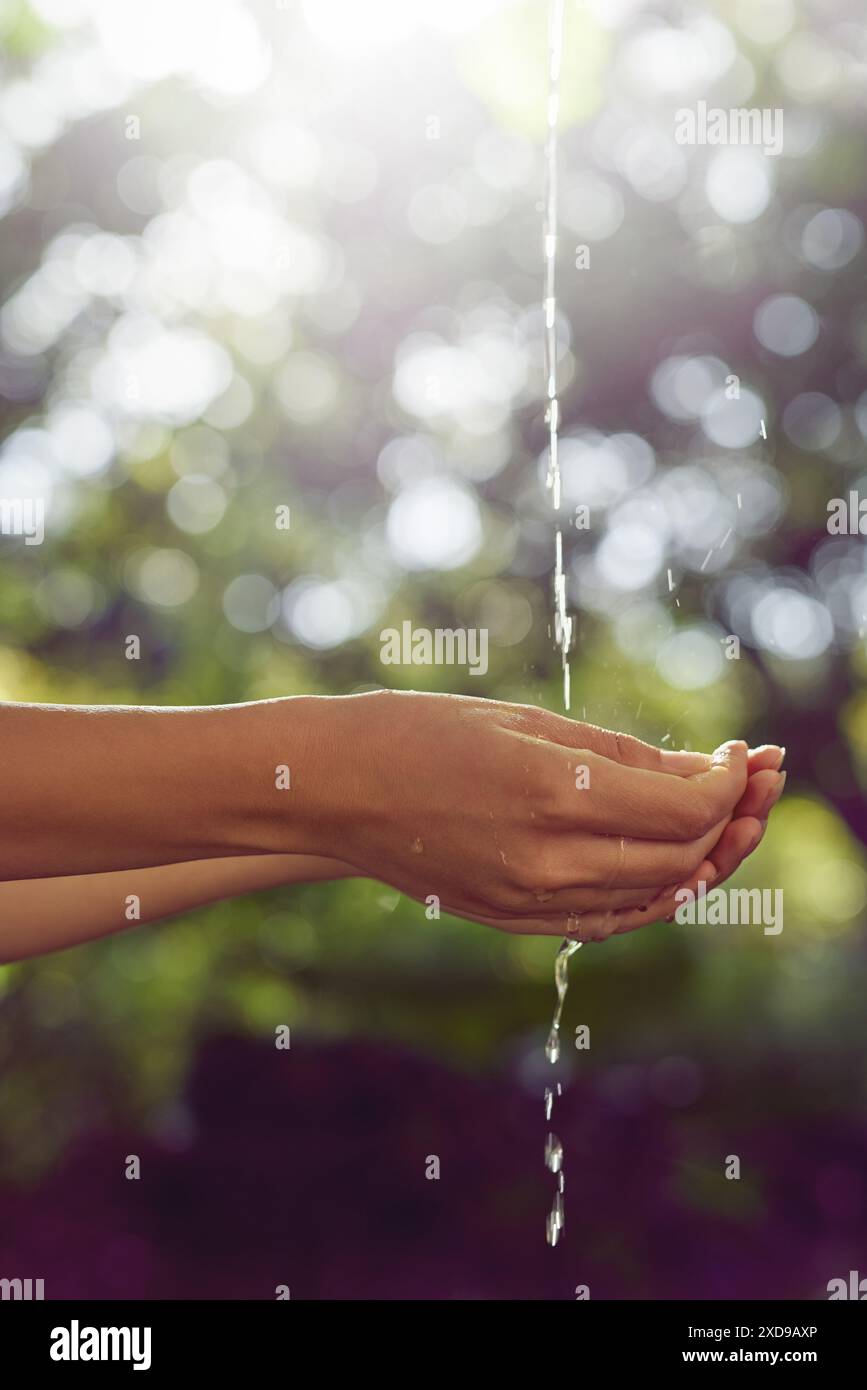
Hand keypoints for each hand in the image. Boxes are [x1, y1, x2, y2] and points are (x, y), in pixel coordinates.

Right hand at [324, 691, 758, 936]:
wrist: (333, 788)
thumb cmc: (422, 732)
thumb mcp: (528, 724)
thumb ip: (623, 757)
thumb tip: (707, 775)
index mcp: (553, 794)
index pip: (687, 809)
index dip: (730, 784)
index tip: (740, 754)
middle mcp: (549, 860)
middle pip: (682, 857)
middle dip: (731, 819)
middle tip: (750, 778)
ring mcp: (528, 901)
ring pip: (652, 894)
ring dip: (701, 857)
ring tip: (724, 817)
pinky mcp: (511, 921)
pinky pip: (608, 920)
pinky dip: (652, 894)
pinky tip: (669, 863)